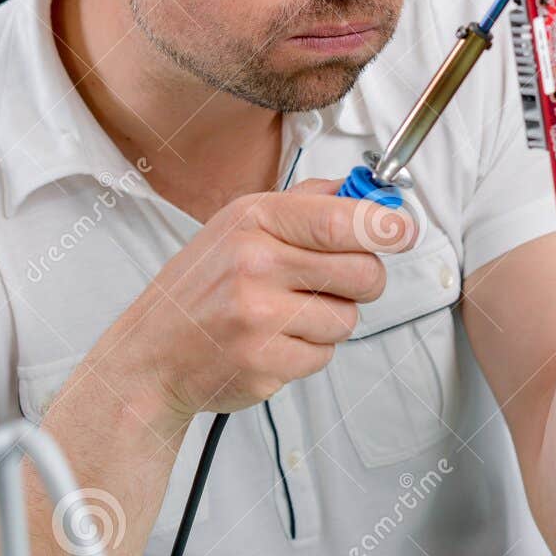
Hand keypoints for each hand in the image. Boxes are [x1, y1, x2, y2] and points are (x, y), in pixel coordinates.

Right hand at [99, 178, 415, 424]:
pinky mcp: (264, 364)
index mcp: (254, 220)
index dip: (386, 226)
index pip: (340, 219)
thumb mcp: (241, 224)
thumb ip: (308, 203)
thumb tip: (373, 191)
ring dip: (331, 319)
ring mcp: (257, 317)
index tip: (404, 231)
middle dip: (364, 279)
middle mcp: (254, 264)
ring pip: (349, 317)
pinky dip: (309, 351)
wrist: (151, 354)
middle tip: (337, 281)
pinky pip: (325, 355)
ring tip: (288, 314)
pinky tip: (275, 341)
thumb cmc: (202, 286)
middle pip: (363, 271)